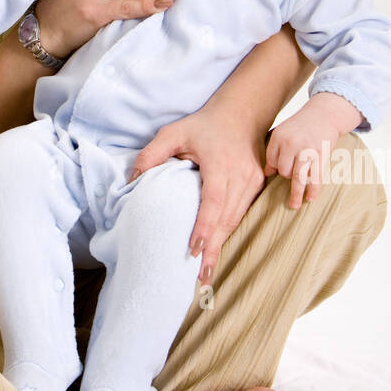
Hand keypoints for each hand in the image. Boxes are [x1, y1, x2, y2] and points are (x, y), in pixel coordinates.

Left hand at [127, 105, 266, 282]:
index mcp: (220, 163)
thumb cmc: (203, 125)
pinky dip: (228, 231)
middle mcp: (241, 174)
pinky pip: (241, 213)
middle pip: (226, 217)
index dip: (205, 225)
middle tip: (201, 276)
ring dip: (221, 244)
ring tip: (207, 270)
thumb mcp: (173, 132)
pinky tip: (217, 247)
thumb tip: (132, 180)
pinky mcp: (257, 185)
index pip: (214, 200)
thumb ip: (151, 154)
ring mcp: (252, 181)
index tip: (195, 248)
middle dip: (214, 247)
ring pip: (235, 219)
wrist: (241, 114)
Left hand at [264, 93, 363, 207]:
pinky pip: (315, 177)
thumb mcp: (283, 132)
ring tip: (294, 205)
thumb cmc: (302, 126)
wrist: (325, 114)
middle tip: (292, 174)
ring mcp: (307, 150)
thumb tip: (267, 173)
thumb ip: (274, 150)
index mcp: (279, 137)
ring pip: (297, 177)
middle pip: (283, 170)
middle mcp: (291, 143)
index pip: (271, 160)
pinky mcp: (321, 155)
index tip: (278, 171)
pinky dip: (313, 189)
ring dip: (296, 194)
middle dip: (287, 175)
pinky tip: (310, 198)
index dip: (274, 168)